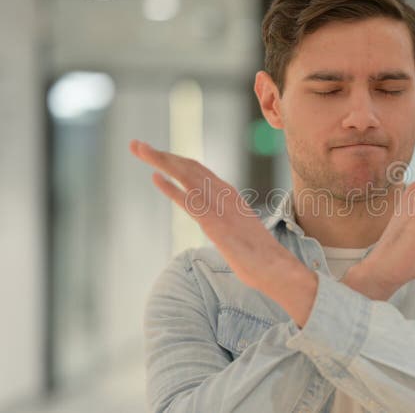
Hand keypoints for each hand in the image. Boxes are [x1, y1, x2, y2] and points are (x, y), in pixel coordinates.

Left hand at [129, 140, 317, 325]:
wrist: (277, 269)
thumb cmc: (260, 257)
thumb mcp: (239, 233)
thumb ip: (227, 223)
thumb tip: (220, 225)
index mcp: (230, 196)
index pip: (198, 170)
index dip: (175, 160)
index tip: (156, 155)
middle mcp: (225, 195)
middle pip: (189, 167)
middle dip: (161, 155)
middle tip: (137, 145)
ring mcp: (220, 208)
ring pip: (187, 176)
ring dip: (161, 161)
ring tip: (139, 149)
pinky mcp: (215, 224)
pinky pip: (190, 201)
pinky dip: (171, 188)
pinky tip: (155, 178)